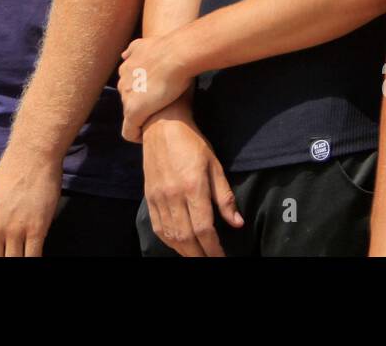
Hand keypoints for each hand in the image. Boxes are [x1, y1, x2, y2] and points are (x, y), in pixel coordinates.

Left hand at [0, 149, 61, 255]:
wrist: (30, 157)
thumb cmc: (10, 174)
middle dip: (1, 264)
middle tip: (8, 257)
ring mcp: (15, 230)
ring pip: (13, 261)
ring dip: (17, 262)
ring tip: (21, 257)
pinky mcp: (36, 228)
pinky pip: (33, 256)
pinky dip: (33, 260)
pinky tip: (34, 257)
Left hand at [118, 33, 195, 142]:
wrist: (176, 55)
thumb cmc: (169, 49)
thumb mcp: (145, 44)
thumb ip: (134, 50)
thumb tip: (124, 54)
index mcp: (126, 69)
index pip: (129, 85)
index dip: (142, 92)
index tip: (155, 96)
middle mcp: (123, 83)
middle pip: (129, 100)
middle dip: (141, 104)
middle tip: (160, 108)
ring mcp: (127, 98)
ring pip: (130, 114)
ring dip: (141, 118)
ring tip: (157, 122)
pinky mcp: (133, 112)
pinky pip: (129, 131)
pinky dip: (136, 135)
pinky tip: (146, 136)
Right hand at [141, 106, 240, 255]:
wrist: (161, 125)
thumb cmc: (192, 143)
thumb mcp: (215, 165)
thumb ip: (224, 196)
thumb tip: (236, 222)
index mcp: (193, 187)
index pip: (204, 228)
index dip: (213, 248)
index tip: (221, 257)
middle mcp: (173, 195)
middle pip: (187, 237)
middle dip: (200, 255)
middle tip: (211, 261)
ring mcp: (158, 197)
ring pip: (171, 236)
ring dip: (185, 251)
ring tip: (198, 257)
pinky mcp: (149, 196)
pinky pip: (158, 226)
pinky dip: (169, 241)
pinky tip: (179, 245)